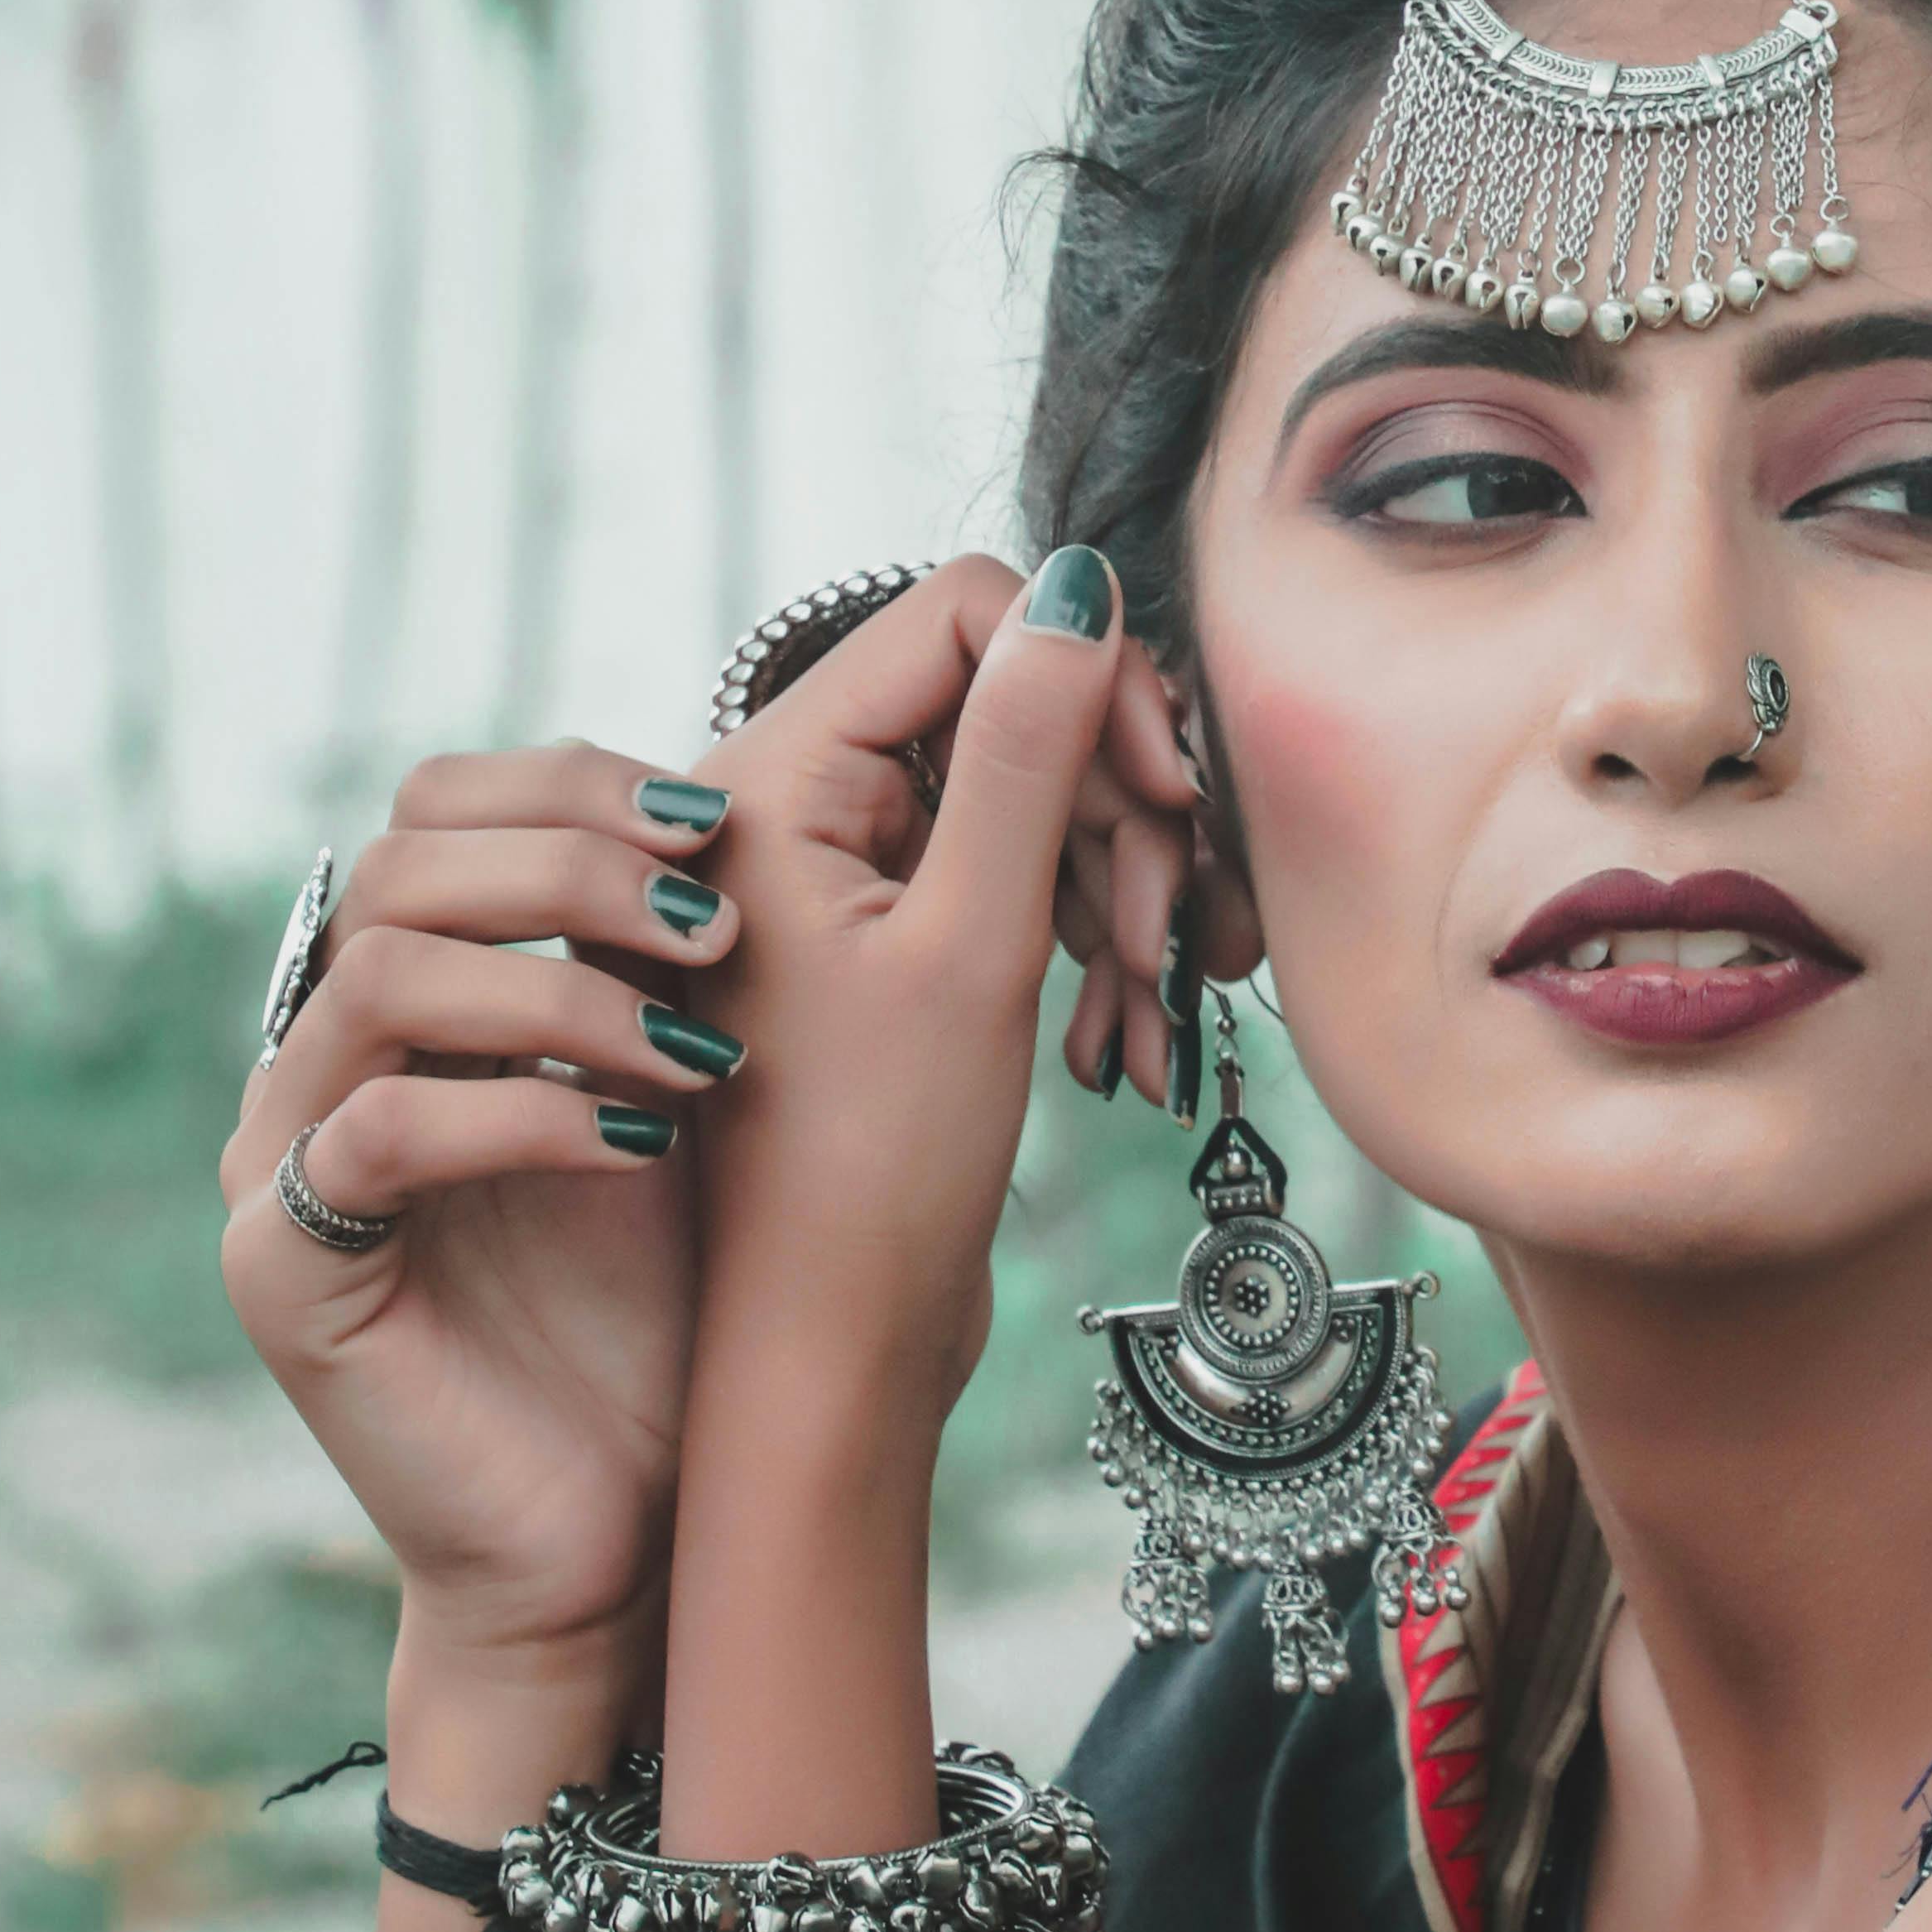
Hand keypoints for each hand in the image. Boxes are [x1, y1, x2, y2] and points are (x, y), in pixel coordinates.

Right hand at [218, 745, 748, 1693]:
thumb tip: (743, 796)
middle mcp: (322, 1055)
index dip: (573, 787)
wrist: (637, 1522)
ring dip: (562, 989)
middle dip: (573, 866)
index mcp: (410, 991)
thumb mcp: (686, 1088)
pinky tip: (638, 1144)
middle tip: (712, 923)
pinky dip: (524, 1116)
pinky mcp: (279, 1268)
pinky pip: (381, 1133)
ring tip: (695, 1047)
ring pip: (383, 974)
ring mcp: (282, 1159)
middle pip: (401, 863)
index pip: (440, 807)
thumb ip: (668, 953)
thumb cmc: (673, 1305)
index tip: (718, 826)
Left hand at [687, 554, 1197, 1446]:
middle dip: (1110, 803)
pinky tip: (1117, 1026)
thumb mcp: (973, 944)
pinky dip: (1076, 931)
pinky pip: (1003, 872)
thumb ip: (1024, 753)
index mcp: (766, 778)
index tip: (1166, 796)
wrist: (832, 1348)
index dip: (1086, 683)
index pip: (961, 616)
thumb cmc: (878, 1169)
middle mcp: (783, 803)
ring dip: (1111, 880)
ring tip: (1144, 1000)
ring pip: (1020, 793)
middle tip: (1162, 933)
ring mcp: (832, 871)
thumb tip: (1077, 583)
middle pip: (999, 702)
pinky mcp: (875, 937)